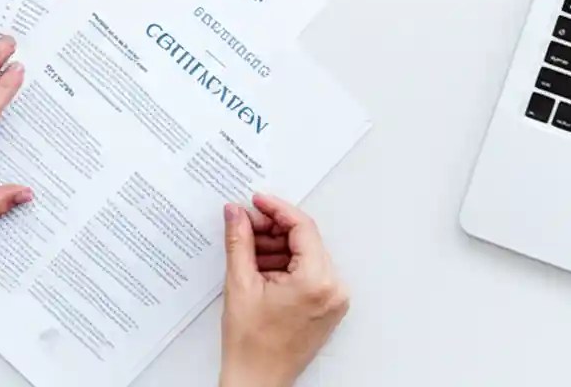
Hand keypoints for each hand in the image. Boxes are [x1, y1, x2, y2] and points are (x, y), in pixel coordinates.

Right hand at [220, 194, 348, 386]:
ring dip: (278, 247)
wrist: (257, 381)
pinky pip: (310, 272)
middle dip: (273, 230)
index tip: (257, 201)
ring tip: (247, 250)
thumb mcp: (239, 285)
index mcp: (317, 281)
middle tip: (244, 224)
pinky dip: (287, 265)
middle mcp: (333, 287)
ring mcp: (334, 297)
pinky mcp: (328, 305)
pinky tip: (262, 266)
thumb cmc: (250, 346)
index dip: (277, 209)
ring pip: (306, 255)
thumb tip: (236, 213)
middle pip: (305, 240)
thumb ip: (239, 242)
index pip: (302, 228)